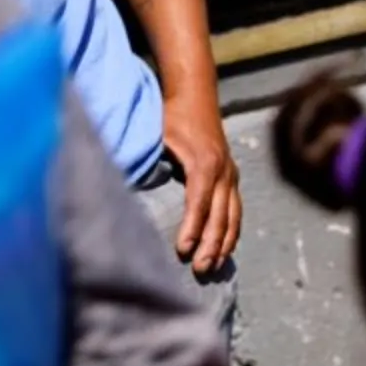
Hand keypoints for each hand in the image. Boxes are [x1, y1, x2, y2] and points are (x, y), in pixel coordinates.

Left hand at [161, 91, 241, 273]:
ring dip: (224, 244)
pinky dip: (232, 231)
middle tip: (200, 270)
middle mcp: (223, 171)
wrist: (196, 95)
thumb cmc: (172, 116)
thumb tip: (129, 189)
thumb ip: (151, 161)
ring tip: (214, 267)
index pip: (199, 203)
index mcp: (204, 163)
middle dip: (211, 245)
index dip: (192, 229)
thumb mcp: (159, 135)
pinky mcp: (232, 176)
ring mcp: (231, 174)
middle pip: (220, 216)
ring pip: (233, 216)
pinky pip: (236, 209)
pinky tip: (225, 249)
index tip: (183, 251)